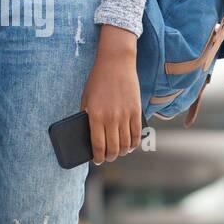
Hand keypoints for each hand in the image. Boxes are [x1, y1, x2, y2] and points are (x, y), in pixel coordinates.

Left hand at [80, 27, 142, 163]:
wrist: (115, 63)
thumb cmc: (98, 80)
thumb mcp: (86, 98)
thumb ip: (88, 117)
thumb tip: (90, 135)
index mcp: (95, 116)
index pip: (98, 145)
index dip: (98, 156)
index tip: (97, 160)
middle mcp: (111, 118)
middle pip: (113, 147)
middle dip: (110, 157)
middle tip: (108, 158)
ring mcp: (125, 115)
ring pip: (126, 143)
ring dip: (123, 152)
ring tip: (120, 152)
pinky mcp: (136, 110)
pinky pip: (137, 133)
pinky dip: (134, 143)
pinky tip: (131, 145)